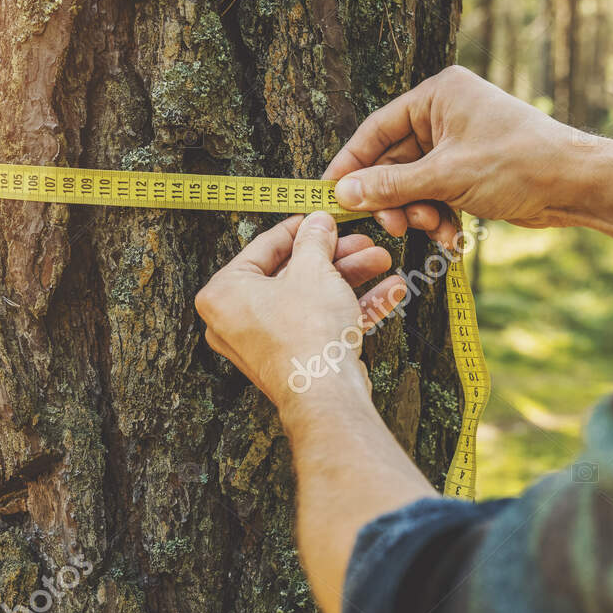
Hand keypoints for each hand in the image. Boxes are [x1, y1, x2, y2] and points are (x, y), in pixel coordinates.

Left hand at [195, 211, 407, 413]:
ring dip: (350, 280)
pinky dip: (351, 308)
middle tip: (360, 243)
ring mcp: (266, 343)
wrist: (325, 393)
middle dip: (336, 258)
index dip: (298, 230)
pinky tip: (387, 292)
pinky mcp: (293, 360)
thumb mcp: (314, 269)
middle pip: (293, 275)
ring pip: (312, 299)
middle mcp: (237, 320)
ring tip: (380, 262)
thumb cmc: (305, 334)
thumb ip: (314, 241)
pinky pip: (320, 325)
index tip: (317, 220)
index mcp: (224, 293)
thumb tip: (317, 223)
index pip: (263, 248)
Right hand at [323, 65, 590, 234]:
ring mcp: (458, 144)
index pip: (377, 129)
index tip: (330, 194)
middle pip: (394, 162)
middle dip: (393, 198)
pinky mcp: (470, 172)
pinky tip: (453, 238)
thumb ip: (390, 186)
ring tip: (433, 227)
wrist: (574, 184)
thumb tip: (343, 194)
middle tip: (392, 226)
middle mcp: (445, 115)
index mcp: (438, 96)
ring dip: (418, 212)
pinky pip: (437, 196)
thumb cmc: (517, 163)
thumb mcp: (445, 176)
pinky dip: (439, 217)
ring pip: (414, 185)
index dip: (351, 164)